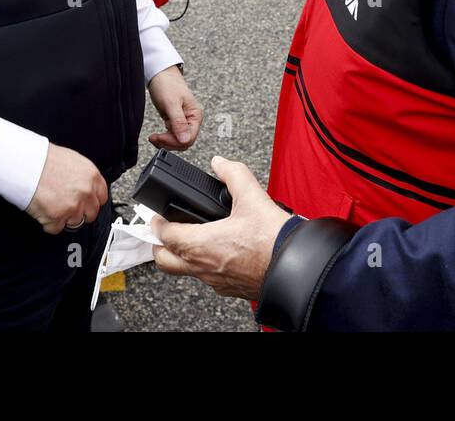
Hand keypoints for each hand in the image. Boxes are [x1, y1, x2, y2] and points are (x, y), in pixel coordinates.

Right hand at [25, 143, 107, 234]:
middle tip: (67, 206)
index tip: (86, 203)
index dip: (91, 201)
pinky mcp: (57, 217)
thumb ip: (84, 177)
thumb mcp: (73, 161)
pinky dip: (49, 223)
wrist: (27, 164)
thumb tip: (86, 187)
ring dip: (64, 217)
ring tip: (52, 204)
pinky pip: (56, 228)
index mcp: (92, 177)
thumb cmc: (44, 159)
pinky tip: (43, 209)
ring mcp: (73, 207)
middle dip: (80, 212)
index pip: (102, 198)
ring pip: (74, 222)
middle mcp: (86, 192)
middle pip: (91, 214)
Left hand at [147, 65, 201, 149]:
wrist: (160, 74)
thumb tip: (185, 140)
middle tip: (155, 138)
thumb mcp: (171, 103)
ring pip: (178, 140)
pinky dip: (164, 138)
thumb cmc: (167, 84)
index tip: (160, 138)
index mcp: (195, 115)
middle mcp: (192, 120)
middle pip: (184, 142)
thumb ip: (179, 122)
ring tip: (154, 137)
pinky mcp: (175, 121)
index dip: (174, 141)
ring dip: (165, 142)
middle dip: (169, 143)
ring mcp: (183, 121)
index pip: (189, 138)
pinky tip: (157, 135)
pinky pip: (172, 136)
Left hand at [152, 156, 292, 299]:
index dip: (157, 222)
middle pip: (164, 261)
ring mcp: (215, 281)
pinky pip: (206, 279)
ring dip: (182, 256)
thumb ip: (233, 174)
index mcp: (200, 244)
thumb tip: (221, 164)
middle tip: (165, 230)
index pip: (164, 235)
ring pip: (185, 272)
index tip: (158, 214)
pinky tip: (218, 252)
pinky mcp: (229, 289)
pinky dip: (203, 265)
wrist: (297, 268)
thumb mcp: (252, 197)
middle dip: (160, 245)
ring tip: (191, 239)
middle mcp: (203, 267)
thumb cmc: (273, 240)